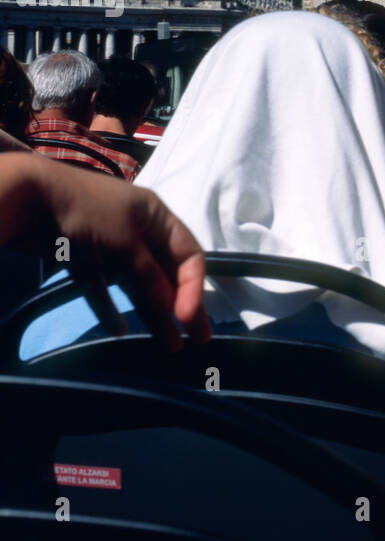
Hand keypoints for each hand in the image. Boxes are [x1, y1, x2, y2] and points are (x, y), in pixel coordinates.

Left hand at [1, 154, 210, 350]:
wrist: (29, 196)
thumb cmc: (88, 212)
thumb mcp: (127, 245)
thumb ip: (151, 279)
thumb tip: (172, 310)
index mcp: (157, 216)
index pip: (189, 256)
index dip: (193, 288)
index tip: (187, 318)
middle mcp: (138, 229)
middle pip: (167, 273)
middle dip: (183, 306)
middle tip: (199, 339)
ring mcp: (110, 243)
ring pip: (138, 283)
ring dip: (153, 312)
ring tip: (168, 344)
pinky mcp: (84, 256)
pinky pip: (104, 286)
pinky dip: (110, 306)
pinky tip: (118, 328)